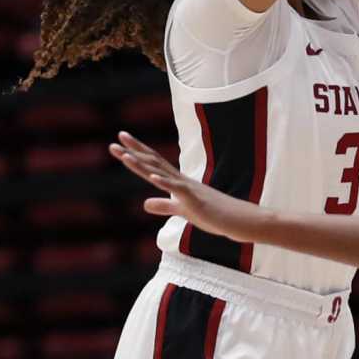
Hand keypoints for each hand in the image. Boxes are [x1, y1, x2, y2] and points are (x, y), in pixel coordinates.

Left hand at [111, 133, 267, 244]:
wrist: (240, 220)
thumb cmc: (215, 216)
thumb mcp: (184, 211)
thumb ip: (164, 206)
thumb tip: (144, 204)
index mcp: (178, 183)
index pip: (153, 165)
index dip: (136, 154)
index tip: (120, 144)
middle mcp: (181, 181)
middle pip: (154, 163)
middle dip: (135, 151)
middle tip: (117, 138)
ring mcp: (189, 189)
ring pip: (162, 173)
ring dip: (143, 164)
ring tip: (125, 155)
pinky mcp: (196, 201)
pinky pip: (178, 189)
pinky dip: (165, 182)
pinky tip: (151, 176)